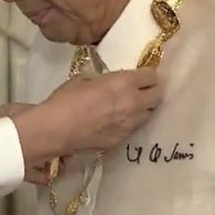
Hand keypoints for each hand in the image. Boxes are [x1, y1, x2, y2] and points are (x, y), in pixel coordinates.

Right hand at [11, 67, 160, 168]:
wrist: (57, 129)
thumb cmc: (66, 99)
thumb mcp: (84, 79)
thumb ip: (104, 80)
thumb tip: (109, 83)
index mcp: (124, 83)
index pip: (151, 76)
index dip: (147, 75)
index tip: (140, 76)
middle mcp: (133, 103)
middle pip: (157, 96)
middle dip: (151, 92)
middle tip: (141, 91)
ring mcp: (130, 124)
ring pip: (148, 114)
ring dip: (142, 109)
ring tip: (130, 108)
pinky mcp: (122, 139)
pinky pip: (134, 128)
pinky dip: (130, 123)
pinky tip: (117, 122)